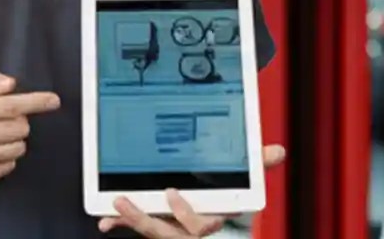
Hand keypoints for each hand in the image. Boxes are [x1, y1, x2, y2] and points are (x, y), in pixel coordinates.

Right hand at [0, 66, 59, 184]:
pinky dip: (7, 155)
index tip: (53, 100)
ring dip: (15, 137)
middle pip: (19, 128)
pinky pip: (8, 166)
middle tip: (6, 115)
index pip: (9, 107)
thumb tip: (10, 85)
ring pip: (17, 148)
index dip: (35, 102)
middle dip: (20, 119)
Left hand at [98, 145, 286, 237]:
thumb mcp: (244, 182)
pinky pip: (137, 227)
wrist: (219, 218)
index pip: (199, 225)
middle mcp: (187, 230)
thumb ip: (258, 166)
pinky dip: (119, 223)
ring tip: (116, 203)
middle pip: (167, 233)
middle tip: (126, 200)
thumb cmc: (230, 197)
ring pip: (151, 230)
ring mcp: (170, 229)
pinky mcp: (155, 223)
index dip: (186, 215)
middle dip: (147, 219)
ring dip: (132, 218)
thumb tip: (278, 152)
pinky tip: (105, 222)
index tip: (173, 194)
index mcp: (210, 220)